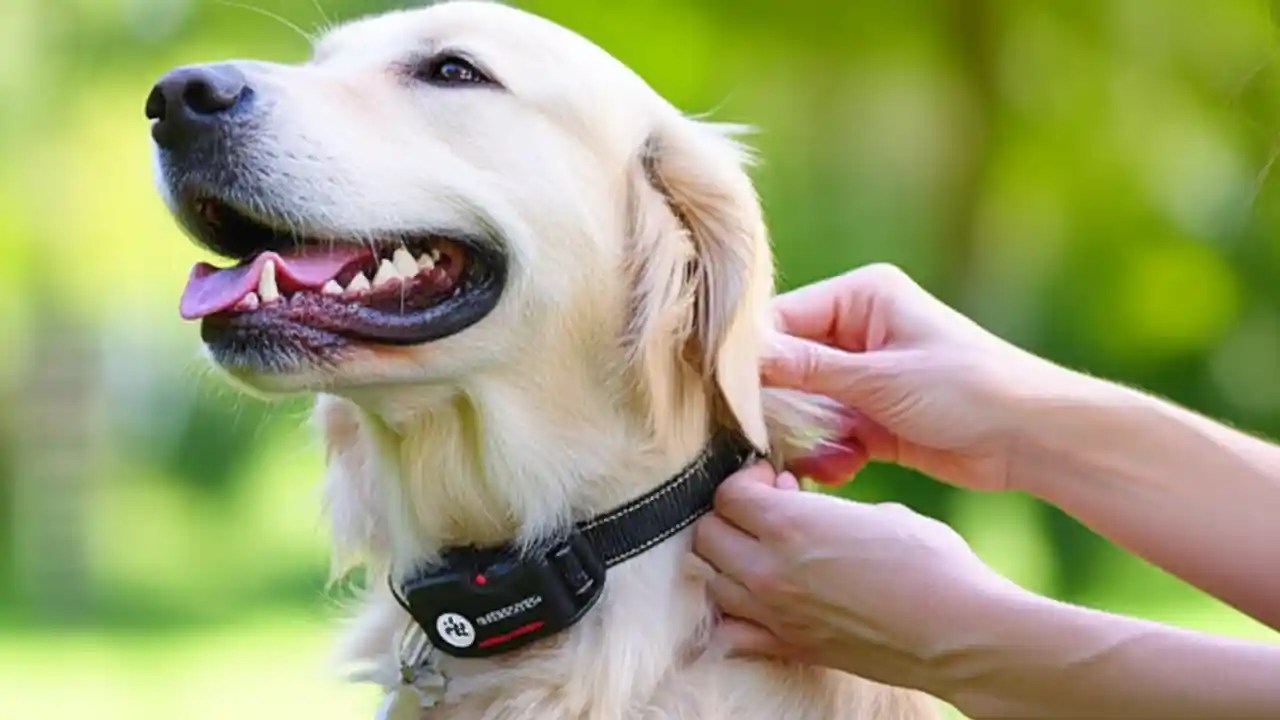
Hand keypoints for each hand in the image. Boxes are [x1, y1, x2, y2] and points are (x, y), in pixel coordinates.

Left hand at [692, 463, 1021, 693]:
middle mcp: (770, 570)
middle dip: (731, 516)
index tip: (773, 480)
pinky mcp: (790, 647)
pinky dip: (734, 615)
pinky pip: (731, 632)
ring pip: (712, 581)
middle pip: (707, 535)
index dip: (748, 479)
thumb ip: (822, 508)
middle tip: (768, 513)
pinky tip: (762, 601)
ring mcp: (776, 614)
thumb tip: (800, 505)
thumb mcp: (876, 512)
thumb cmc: (932, 563)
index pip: (727, 493)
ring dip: (730, 561)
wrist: (961, 631)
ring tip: (768, 553)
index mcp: (790, 526)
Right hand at [767, 263, 1072, 490]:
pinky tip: (841, 469)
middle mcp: (858, 330)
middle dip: (779, 404)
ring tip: (818, 459)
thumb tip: (741, 360)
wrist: (1032, 438)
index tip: (726, 395)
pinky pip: (828, 432)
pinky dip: (828, 452)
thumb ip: (808, 369)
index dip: (753, 358)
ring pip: (805, 404)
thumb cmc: (968, 389)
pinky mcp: (872, 416)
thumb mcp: (881, 378)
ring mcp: (864, 375)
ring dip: (805, 434)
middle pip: (788, 365)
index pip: (782, 320)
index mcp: (861, 297)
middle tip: (765, 439)